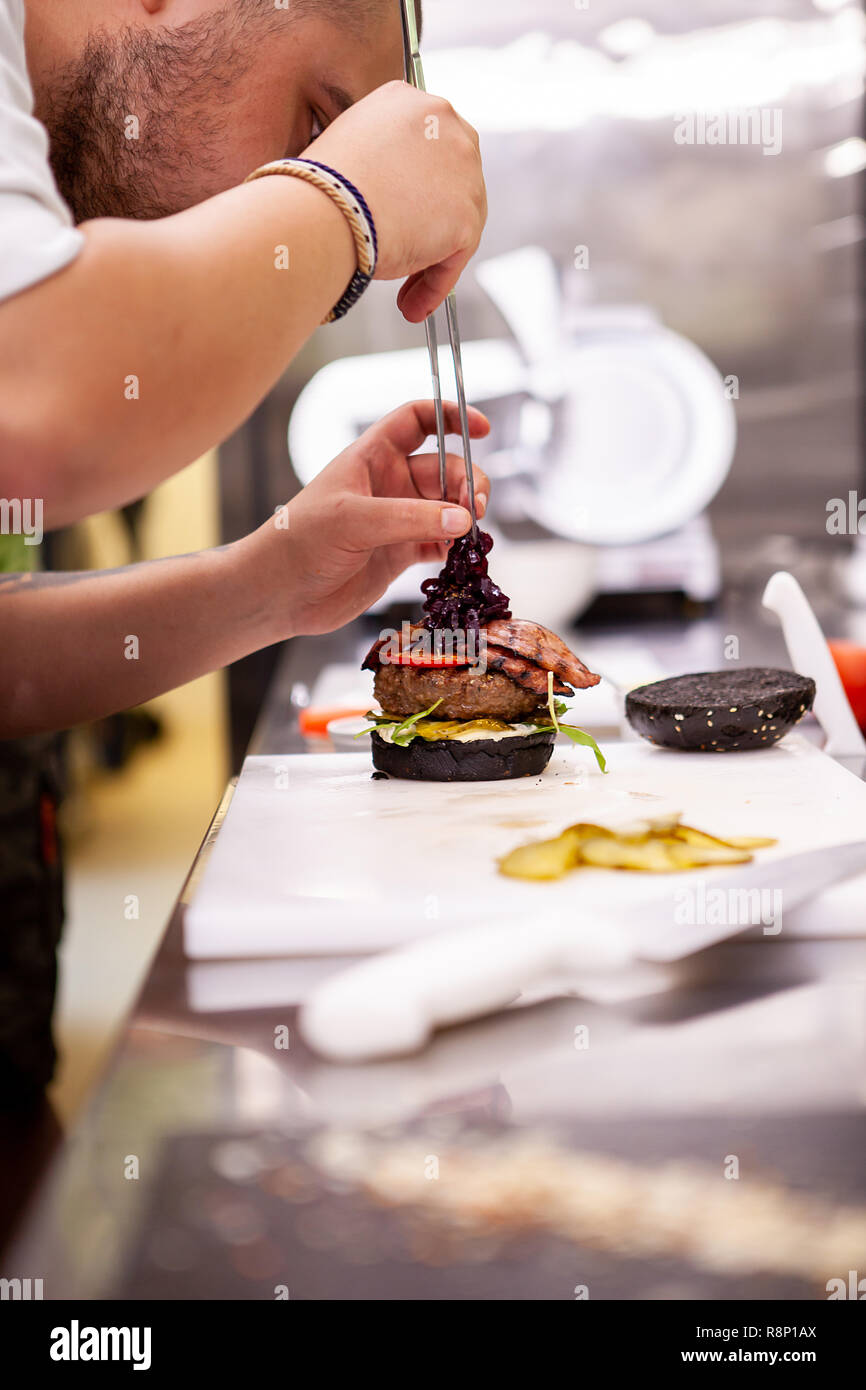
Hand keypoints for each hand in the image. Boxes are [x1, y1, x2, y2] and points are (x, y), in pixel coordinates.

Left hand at [246, 400, 490, 637]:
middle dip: (467, 482)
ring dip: (467, 517)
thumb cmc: (300, 542)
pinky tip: (459, 556)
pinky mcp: (400, 554)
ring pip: (449, 507)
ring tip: (472, 536)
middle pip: (445, 468)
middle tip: (478, 509)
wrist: (278, 594)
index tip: (483, 428)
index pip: (417, 420)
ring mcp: (397, 520)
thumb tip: (463, 519)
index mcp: (371, 457)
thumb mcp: (353, 520)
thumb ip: (409, 518)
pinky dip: (456, 548)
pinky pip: (441, 543)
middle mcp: (388, 484)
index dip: (450, 416)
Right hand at [303, 82, 485, 321]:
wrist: (322, 211)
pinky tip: (411, 305)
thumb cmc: (318, 189)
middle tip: (407, 256)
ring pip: (456, 223)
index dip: (417, 188)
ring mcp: (463, 171)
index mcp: (410, 99)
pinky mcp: (468, 218)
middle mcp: (446, 123)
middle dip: (431, 223)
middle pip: (451, 182)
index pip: (428, 147)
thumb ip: (377, 163)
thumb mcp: (346, 152)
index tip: (399, 216)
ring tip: (404, 295)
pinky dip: (434, 285)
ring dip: (432, 260)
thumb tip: (382, 199)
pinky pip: (454, 259)